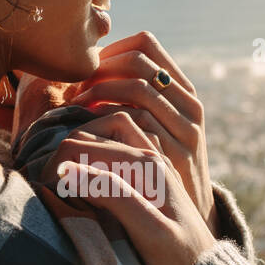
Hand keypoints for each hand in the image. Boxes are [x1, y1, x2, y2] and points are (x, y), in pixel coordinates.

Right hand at [45, 129, 215, 264]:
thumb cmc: (180, 263)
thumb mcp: (149, 233)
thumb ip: (114, 196)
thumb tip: (68, 170)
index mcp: (149, 166)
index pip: (88, 143)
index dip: (59, 160)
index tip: (40, 186)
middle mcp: (151, 160)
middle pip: (96, 134)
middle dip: (65, 150)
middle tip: (42, 181)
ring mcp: (149, 170)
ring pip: (104, 141)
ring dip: (77, 151)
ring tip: (55, 178)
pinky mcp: (147, 183)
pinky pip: (114, 155)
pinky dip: (91, 160)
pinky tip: (79, 181)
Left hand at [66, 32, 218, 235]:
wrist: (190, 220)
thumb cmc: (162, 173)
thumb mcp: (160, 134)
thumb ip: (138, 105)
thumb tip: (92, 73)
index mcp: (184, 94)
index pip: (147, 44)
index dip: (110, 49)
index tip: (85, 68)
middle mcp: (189, 107)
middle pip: (138, 63)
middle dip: (99, 71)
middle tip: (74, 88)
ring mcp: (183, 130)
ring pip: (137, 90)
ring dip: (98, 93)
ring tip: (75, 107)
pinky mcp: (172, 154)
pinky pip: (135, 122)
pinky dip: (105, 119)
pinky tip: (87, 128)